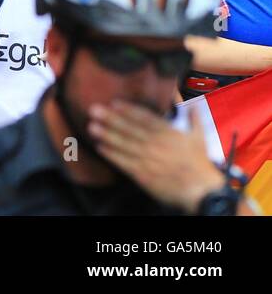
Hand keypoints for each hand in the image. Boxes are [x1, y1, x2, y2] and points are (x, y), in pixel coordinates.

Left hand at [86, 101, 226, 212]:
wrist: (202, 191)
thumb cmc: (200, 163)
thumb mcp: (199, 136)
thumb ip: (193, 117)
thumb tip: (191, 102)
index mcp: (169, 133)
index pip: (145, 118)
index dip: (128, 110)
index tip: (114, 103)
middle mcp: (156, 144)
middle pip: (130, 129)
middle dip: (111, 119)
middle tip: (93, 110)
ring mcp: (149, 159)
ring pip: (125, 145)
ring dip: (107, 135)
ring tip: (91, 127)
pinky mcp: (144, 174)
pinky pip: (125, 163)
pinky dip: (112, 155)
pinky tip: (100, 147)